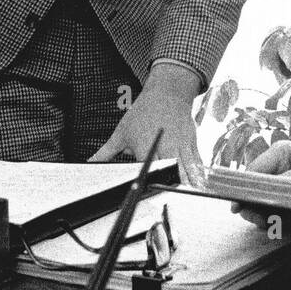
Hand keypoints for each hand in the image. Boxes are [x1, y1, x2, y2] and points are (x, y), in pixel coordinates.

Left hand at [90, 63, 204, 187]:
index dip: (147, 180)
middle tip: (171, 197)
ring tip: (188, 195)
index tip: (147, 190)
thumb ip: (106, 151)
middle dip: (172, 183)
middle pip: (170, 169)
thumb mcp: (122, 132)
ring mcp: (181, 144)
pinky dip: (198, 173)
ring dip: (187, 182)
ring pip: (186, 167)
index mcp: (146, 144)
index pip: (146, 167)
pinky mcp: (191, 142)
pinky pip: (196, 161)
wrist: (167, 92)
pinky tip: (199, 184)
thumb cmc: (144, 111)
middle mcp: (165, 145)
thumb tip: (91, 161)